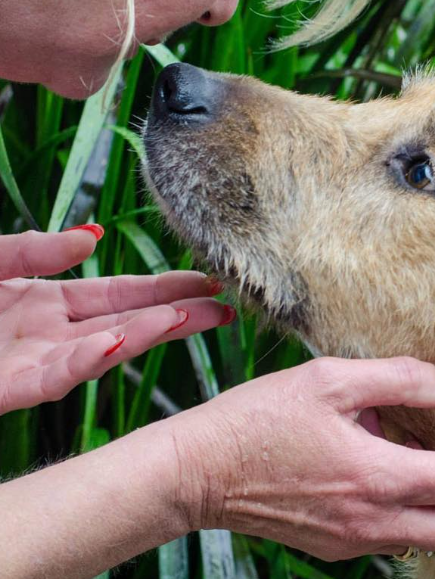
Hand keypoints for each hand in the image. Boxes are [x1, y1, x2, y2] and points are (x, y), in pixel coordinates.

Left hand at [0, 227, 232, 414]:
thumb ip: (36, 249)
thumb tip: (95, 235)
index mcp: (49, 302)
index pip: (122, 295)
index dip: (166, 288)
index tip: (209, 282)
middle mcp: (53, 335)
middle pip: (129, 324)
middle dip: (179, 316)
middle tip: (224, 310)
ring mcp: (34, 364)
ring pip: (103, 353)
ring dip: (142, 336)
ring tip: (179, 317)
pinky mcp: (9, 389)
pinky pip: (55, 379)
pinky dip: (86, 362)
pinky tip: (113, 344)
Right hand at [169, 356, 434, 559]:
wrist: (199, 471)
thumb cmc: (259, 417)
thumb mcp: (331, 378)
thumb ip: (402, 379)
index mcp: (377, 479)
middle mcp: (373, 523)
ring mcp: (355, 543)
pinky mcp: (338, 548)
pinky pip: (402, 537)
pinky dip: (422, 508)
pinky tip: (399, 467)